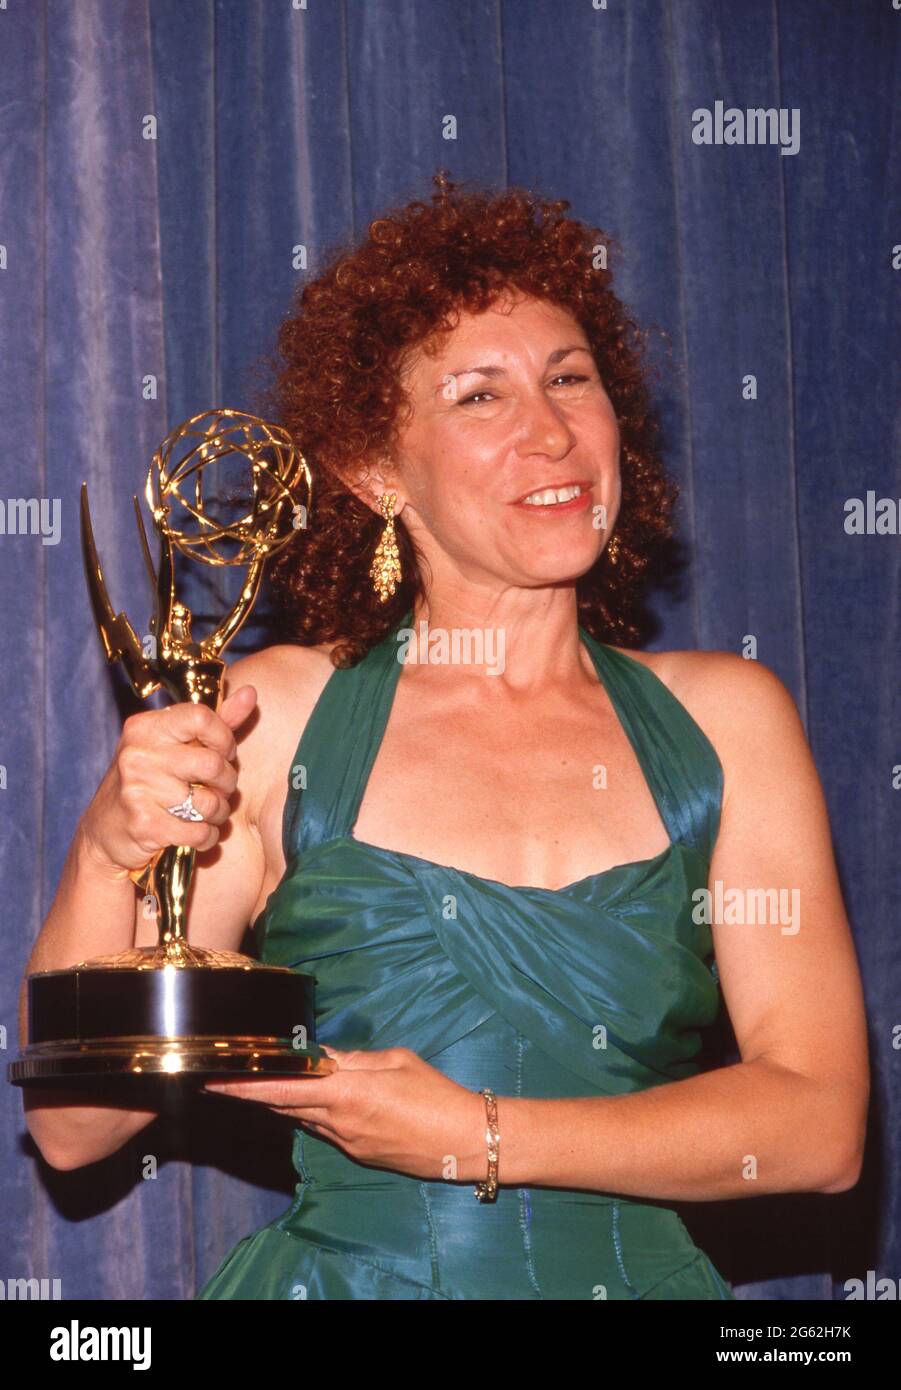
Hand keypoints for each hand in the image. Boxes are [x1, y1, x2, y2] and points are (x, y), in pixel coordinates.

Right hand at [80, 685, 256, 878]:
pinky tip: (196, 833)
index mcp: (145, 728)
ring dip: (218, 813)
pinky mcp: (144, 825)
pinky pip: (200, 832)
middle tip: (218, 789)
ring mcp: (138, 790)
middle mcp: (138, 755)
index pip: (201, 718)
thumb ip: (215, 722)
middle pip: (212, 764)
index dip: (224, 738)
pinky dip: (207, 837)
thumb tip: (250, 692)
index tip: (222, 752)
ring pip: (210, 803)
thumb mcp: (174, 746)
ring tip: (207, 812)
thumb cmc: (148, 782)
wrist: (104, 832)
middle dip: (227, 782)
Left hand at [201, 1046, 488, 1184]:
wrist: (463, 1140)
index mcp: (349, 1093)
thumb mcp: (396, 1062)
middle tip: (222, 1077)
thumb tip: (324, 1055)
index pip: (285, 1088)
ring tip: (254, 1085)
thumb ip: (355, 1060)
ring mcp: (347, 1142)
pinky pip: (322, 1129)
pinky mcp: (357, 1154)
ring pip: (301, 1119)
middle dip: (251, 1093)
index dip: (246, 1085)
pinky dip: (307, 1113)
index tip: (216, 1079)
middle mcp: (340, 1122)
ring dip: (278, 1103)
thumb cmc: (436, 1093)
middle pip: (283, 1106)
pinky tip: (304, 1101)